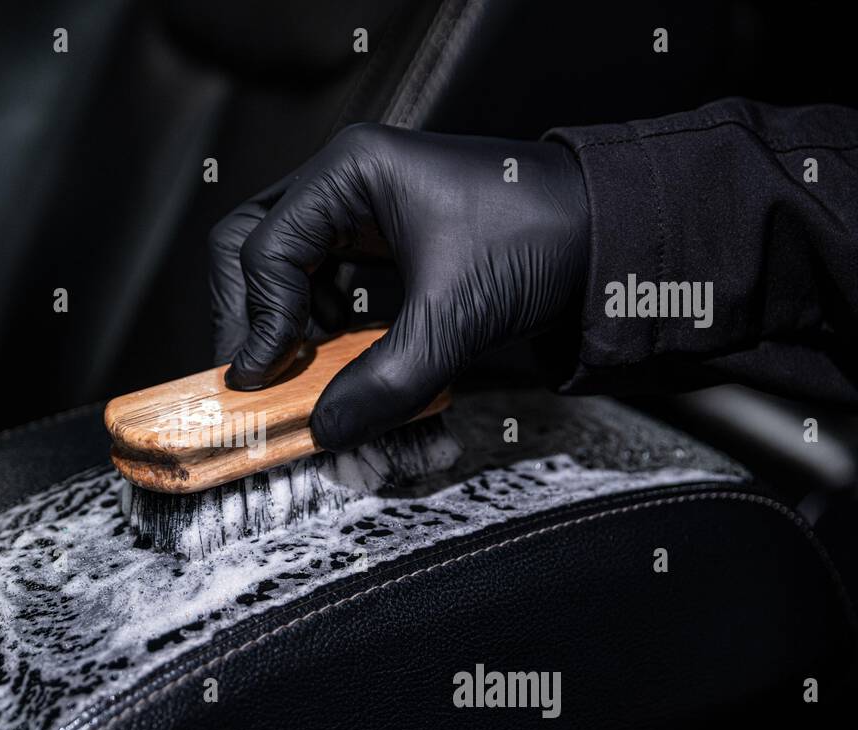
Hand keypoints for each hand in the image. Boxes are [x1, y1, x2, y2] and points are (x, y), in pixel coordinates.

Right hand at [208, 123, 588, 450]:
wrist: (607, 234)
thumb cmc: (542, 239)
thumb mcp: (455, 316)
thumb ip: (386, 380)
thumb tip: (325, 429)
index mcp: (351, 172)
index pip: (264, 248)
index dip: (258, 320)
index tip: (263, 379)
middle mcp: (345, 182)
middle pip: (251, 245)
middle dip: (250, 313)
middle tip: (258, 372)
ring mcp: (360, 210)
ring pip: (282, 266)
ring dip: (288, 325)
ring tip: (311, 370)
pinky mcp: (379, 241)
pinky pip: (323, 283)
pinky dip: (324, 325)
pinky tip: (349, 356)